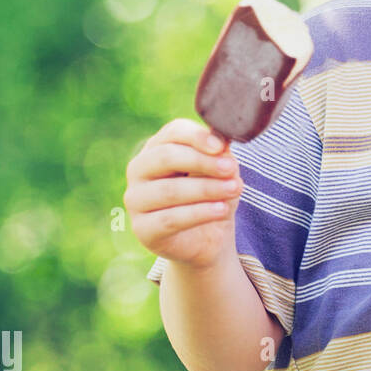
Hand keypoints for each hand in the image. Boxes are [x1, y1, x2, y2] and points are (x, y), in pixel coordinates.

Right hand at [125, 118, 242, 269]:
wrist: (207, 238)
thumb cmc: (211, 195)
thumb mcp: (220, 172)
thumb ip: (220, 155)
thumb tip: (222, 141)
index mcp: (157, 148)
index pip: (173, 132)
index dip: (197, 137)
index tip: (221, 146)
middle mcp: (139, 170)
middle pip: (166, 157)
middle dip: (202, 162)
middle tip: (230, 168)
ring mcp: (136, 200)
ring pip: (169, 190)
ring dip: (206, 188)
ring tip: (234, 189)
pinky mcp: (142, 229)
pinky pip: (170, 219)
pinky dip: (199, 213)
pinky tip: (221, 210)